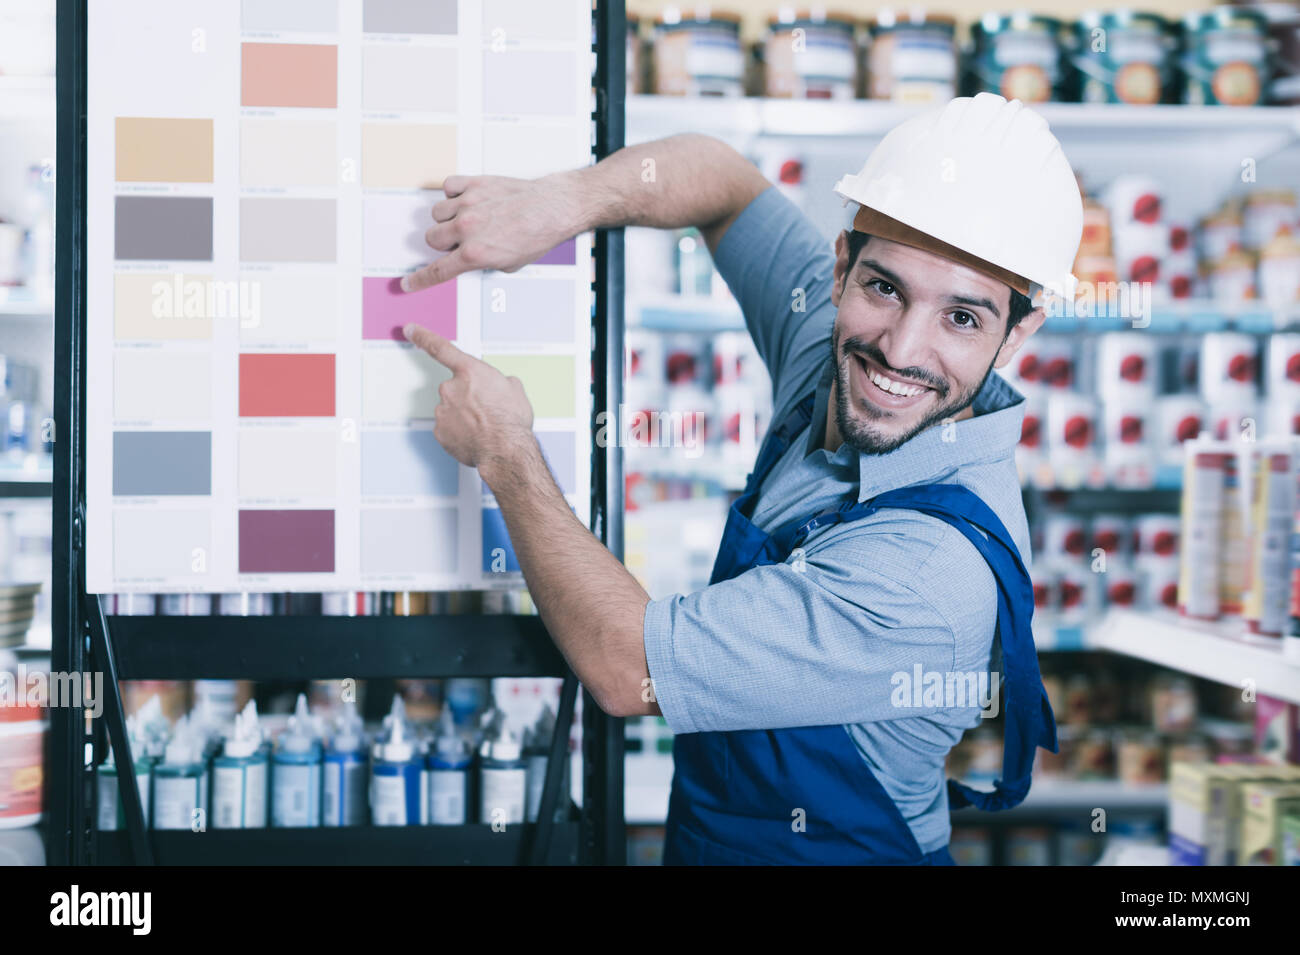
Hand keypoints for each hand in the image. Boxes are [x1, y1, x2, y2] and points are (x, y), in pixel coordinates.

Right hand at [401, 173, 580, 292]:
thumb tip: (471, 259)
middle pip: (432, 238)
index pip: (438, 270)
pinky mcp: (475, 185)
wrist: (552, 209)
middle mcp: (468, 229)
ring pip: (437, 213)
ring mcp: (469, 204)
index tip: (408, 283)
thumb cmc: (537, 236)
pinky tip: (468, 200)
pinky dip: (453, 194)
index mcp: (475, 254)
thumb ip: (483, 262)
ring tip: (469, 219)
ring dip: (448, 218)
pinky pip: (448, 187)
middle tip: (461, 241)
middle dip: (443, 243)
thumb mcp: (509, 264)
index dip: (420, 279)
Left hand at [403, 324, 534, 476]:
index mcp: (470, 372)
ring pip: (451, 410)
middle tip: (486, 411)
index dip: (423, 336)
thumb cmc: (510, 422)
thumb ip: (501, 382)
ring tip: (484, 428)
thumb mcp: (515, 391)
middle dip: (467, 398)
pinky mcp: (439, 432)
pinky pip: (448, 429)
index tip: (410, 330)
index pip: (441, 348)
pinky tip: (474, 438)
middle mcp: (451, 388)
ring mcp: (442, 410)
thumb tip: (502, 385)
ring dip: (464, 417)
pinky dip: (459, 432)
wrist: (505, 451)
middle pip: (455, 389)